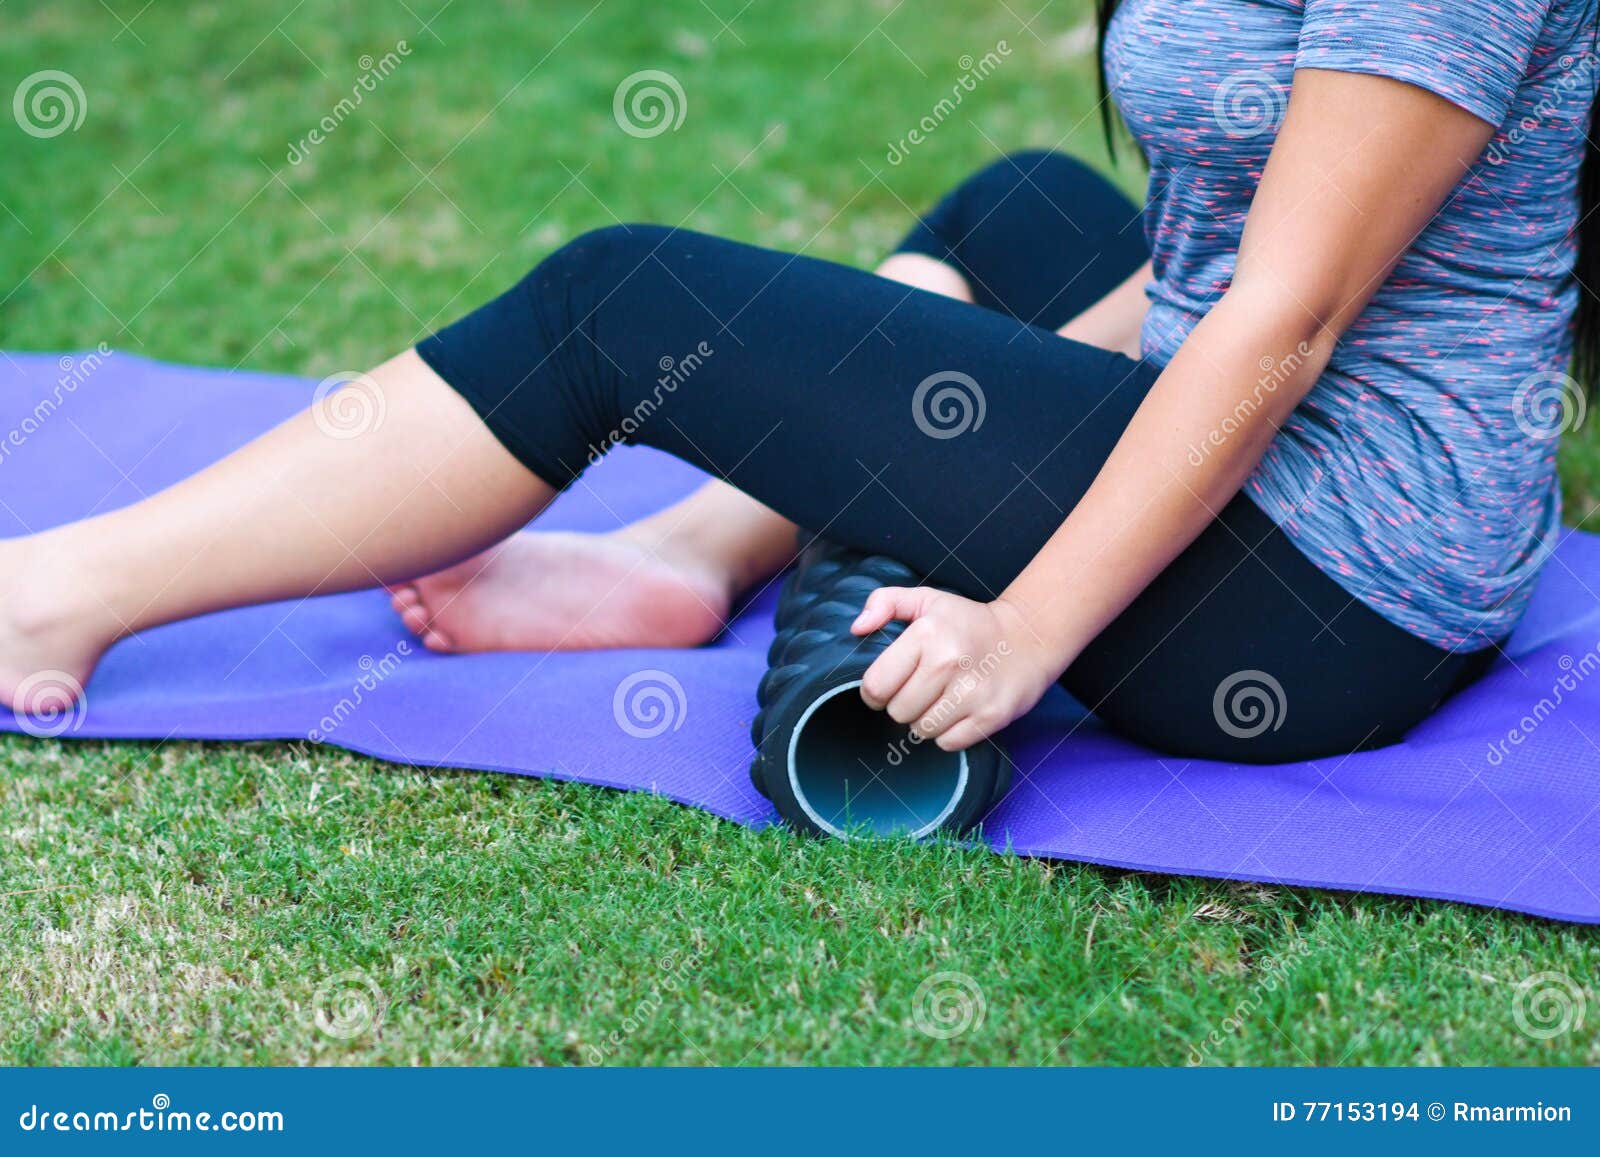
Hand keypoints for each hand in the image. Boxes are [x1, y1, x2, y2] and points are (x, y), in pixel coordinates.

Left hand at [850, 588, 1059, 751]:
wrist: (1028, 638)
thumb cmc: (968, 623)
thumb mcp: (926, 600)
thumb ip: (884, 602)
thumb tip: (857, 628)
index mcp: (927, 634)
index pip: (876, 685)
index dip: (875, 691)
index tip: (888, 684)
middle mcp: (948, 663)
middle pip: (897, 712)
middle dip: (903, 704)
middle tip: (921, 689)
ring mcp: (972, 692)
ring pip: (921, 731)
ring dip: (925, 720)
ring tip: (941, 699)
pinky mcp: (992, 716)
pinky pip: (948, 744)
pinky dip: (948, 734)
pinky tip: (958, 711)